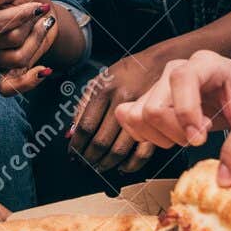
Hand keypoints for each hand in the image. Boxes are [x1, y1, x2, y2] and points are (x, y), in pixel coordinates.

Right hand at [0, 0, 59, 93]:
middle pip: (11, 40)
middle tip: (38, 15)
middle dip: (31, 26)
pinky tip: (43, 69)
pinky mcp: (2, 74)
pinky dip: (29, 81)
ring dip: (37, 41)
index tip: (38, 6)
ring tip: (40, 28)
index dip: (22, 15)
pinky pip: (8, 87)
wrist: (43, 11)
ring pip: (18, 58)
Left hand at [68, 53, 171, 173]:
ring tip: (100, 167)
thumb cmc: (125, 73)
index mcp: (103, 91)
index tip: (73, 155)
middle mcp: (121, 102)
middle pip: (101, 141)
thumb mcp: (99, 82)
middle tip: (85, 166)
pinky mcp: (156, 121)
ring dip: (108, 163)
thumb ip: (83, 106)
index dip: (77, 145)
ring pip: (120, 149)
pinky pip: (143, 150)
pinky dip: (132, 164)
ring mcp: (140, 113)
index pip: (85, 126)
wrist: (159, 62)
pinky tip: (123, 167)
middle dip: (90, 158)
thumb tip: (71, 135)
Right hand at [115, 52, 230, 161]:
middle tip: (198, 138)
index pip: (181, 80)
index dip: (186, 113)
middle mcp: (175, 69)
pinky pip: (128, 117)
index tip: (200, 139)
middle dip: (175, 134)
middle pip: (153, 107)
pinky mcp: (147, 96)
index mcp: (205, 64)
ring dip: (160, 137)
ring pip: (138, 116)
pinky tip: (168, 136)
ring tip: (185, 136)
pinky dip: (144, 134)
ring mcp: (159, 82)